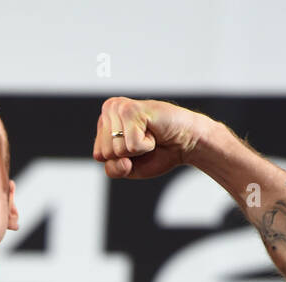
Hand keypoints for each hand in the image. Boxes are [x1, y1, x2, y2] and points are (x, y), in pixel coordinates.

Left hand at [93, 97, 215, 178]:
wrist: (185, 142)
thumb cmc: (157, 152)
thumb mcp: (128, 168)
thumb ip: (113, 169)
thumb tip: (122, 161)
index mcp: (104, 122)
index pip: (99, 156)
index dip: (120, 160)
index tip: (136, 147)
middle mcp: (109, 110)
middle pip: (106, 153)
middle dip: (128, 155)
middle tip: (145, 140)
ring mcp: (119, 108)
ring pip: (117, 150)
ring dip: (138, 149)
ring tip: (149, 135)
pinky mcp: (131, 110)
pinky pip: (131, 145)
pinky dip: (146, 146)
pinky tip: (153, 132)